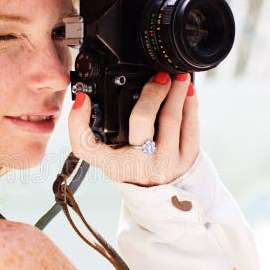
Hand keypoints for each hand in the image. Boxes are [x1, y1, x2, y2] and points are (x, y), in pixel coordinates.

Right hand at [67, 72, 199, 186]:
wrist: (162, 193)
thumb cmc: (131, 167)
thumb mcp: (107, 157)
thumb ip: (89, 133)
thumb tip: (82, 99)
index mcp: (112, 165)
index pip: (86, 145)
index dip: (79, 121)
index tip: (84, 97)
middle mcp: (137, 166)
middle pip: (141, 118)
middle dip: (151, 91)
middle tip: (158, 76)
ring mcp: (164, 164)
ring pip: (172, 118)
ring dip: (175, 92)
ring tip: (177, 77)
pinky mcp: (187, 159)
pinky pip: (190, 125)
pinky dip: (190, 104)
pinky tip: (188, 92)